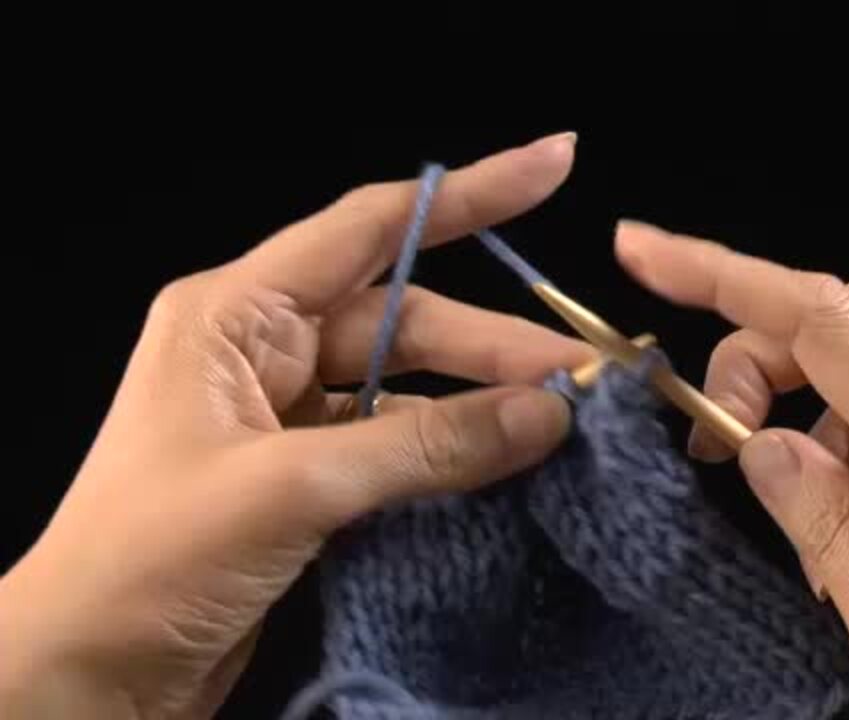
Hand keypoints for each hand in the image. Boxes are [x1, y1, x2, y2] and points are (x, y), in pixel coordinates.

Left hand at [0, 133, 594, 718]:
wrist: (84, 678)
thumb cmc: (151, 559)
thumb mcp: (292, 488)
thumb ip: (425, 446)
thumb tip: (550, 411)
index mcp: (237, 312)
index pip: (372, 229)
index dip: (472, 195)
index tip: (558, 164)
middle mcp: (264, 350)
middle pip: (407, 322)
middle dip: (495, 346)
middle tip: (588, 376)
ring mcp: (287, 418)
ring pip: (409, 390)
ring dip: (481, 406)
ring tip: (566, 425)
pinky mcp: (306, 481)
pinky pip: (398, 448)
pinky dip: (453, 457)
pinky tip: (512, 467)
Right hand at [614, 221, 848, 719]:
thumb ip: (828, 528)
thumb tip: (765, 447)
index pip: (824, 323)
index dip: (725, 275)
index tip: (645, 254)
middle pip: (844, 333)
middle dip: (752, 355)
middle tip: (701, 433)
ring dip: (797, 424)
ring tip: (782, 525)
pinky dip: (841, 469)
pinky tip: (839, 554)